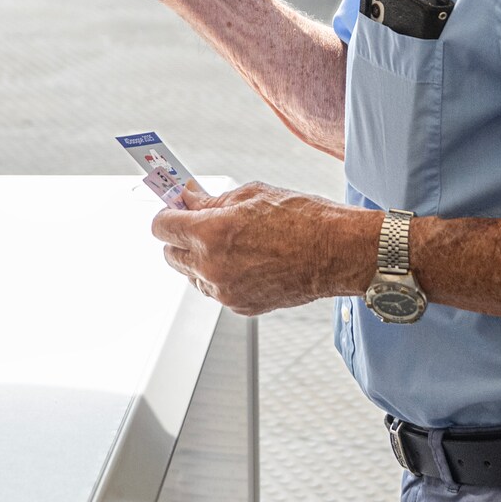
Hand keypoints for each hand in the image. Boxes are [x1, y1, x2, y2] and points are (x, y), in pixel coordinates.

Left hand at [149, 181, 371, 315]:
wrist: (338, 253)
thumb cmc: (303, 219)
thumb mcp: (252, 195)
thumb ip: (212, 201)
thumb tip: (188, 199)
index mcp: (211, 233)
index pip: (162, 226)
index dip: (168, 214)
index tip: (175, 208)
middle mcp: (211, 266)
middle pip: (170, 255)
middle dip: (180, 237)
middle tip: (200, 222)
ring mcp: (225, 291)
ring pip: (192, 275)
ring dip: (200, 258)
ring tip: (231, 243)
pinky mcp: (240, 306)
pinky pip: (216, 290)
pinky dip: (222, 276)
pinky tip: (247, 260)